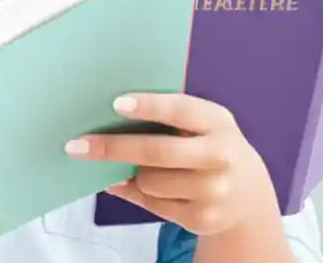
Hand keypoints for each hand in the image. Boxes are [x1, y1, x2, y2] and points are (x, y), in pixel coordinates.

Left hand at [64, 93, 274, 235]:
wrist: (247, 193)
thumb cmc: (209, 146)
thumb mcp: (202, 124)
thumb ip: (168, 117)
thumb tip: (111, 117)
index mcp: (218, 122)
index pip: (180, 110)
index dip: (148, 106)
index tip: (116, 103)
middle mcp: (220, 156)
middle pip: (156, 152)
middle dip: (112, 148)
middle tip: (76, 145)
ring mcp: (214, 191)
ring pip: (150, 181)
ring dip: (131, 173)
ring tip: (131, 165)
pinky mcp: (203, 218)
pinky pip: (152, 204)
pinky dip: (137, 192)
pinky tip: (135, 183)